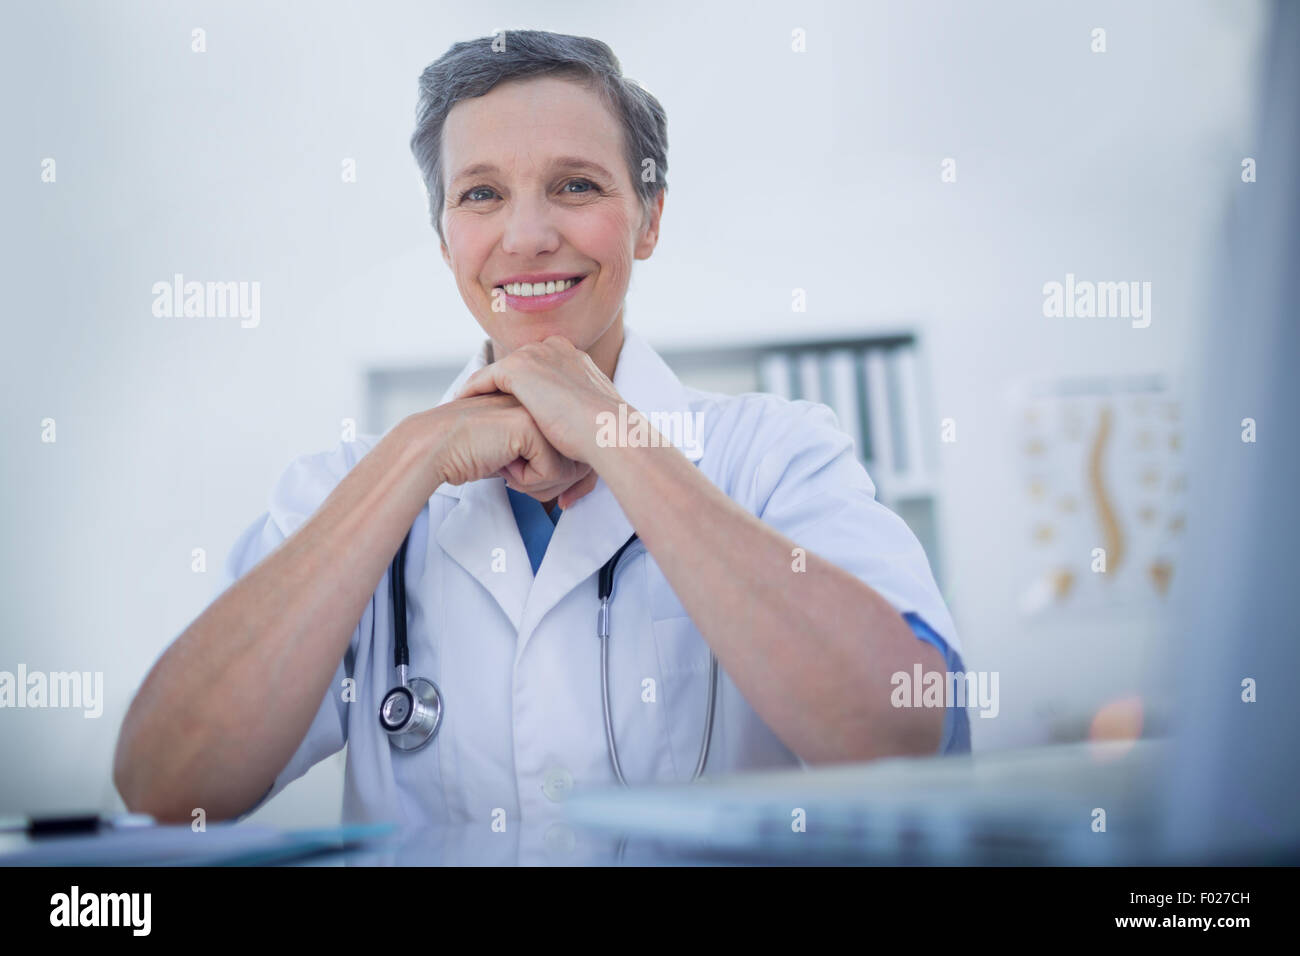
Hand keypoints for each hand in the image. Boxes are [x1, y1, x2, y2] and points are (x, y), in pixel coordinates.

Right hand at [414, 393, 597, 507]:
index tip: (565, 499)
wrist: (436, 446)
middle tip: (521, 482)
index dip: (576, 482)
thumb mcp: (517, 450)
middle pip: (580, 460)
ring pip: (570, 468)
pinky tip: (504, 465)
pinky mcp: (530, 425)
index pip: (580, 448)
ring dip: (539, 485)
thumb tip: (581, 479)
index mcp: (545, 405)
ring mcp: (539, 410)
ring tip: (510, 472)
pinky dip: (528, 481)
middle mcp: (546, 402)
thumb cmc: (470, 451)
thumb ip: (548, 454)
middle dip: (555, 485)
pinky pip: (552, 471)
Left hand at [454, 336, 623, 463]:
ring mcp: (535, 355)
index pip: (540, 369)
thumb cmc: (606, 435)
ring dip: (485, 393)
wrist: (607, 431)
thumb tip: (570, 441)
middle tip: (485, 411)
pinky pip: (483, 379)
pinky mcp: (518, 368)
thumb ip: (580, 419)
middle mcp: (555, 348)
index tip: (511, 409)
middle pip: (518, 368)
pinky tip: (462, 407)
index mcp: (574, 358)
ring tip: (469, 410)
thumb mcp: (594, 419)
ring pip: (499, 374)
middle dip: (503, 389)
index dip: (525, 390)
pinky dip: (471, 392)